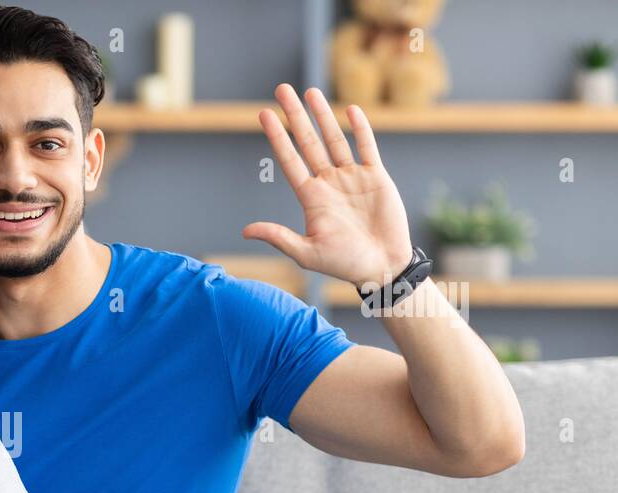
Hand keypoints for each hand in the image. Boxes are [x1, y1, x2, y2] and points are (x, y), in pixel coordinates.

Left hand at [242, 84, 414, 288]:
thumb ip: (279, 237)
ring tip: (310, 92)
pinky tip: (350, 110)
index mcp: (310, 198)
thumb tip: (246, 230)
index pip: (290, 160)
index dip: (278, 137)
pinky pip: (367, 147)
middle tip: (282, 89)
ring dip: (322, 116)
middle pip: (308, 142)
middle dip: (295, 116)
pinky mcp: (376, 177)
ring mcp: (352, 178)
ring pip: (335, 139)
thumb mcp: (307, 252)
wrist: (382, 267)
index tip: (265, 114)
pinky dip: (360, 129)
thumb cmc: (344, 264)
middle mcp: (328, 183)